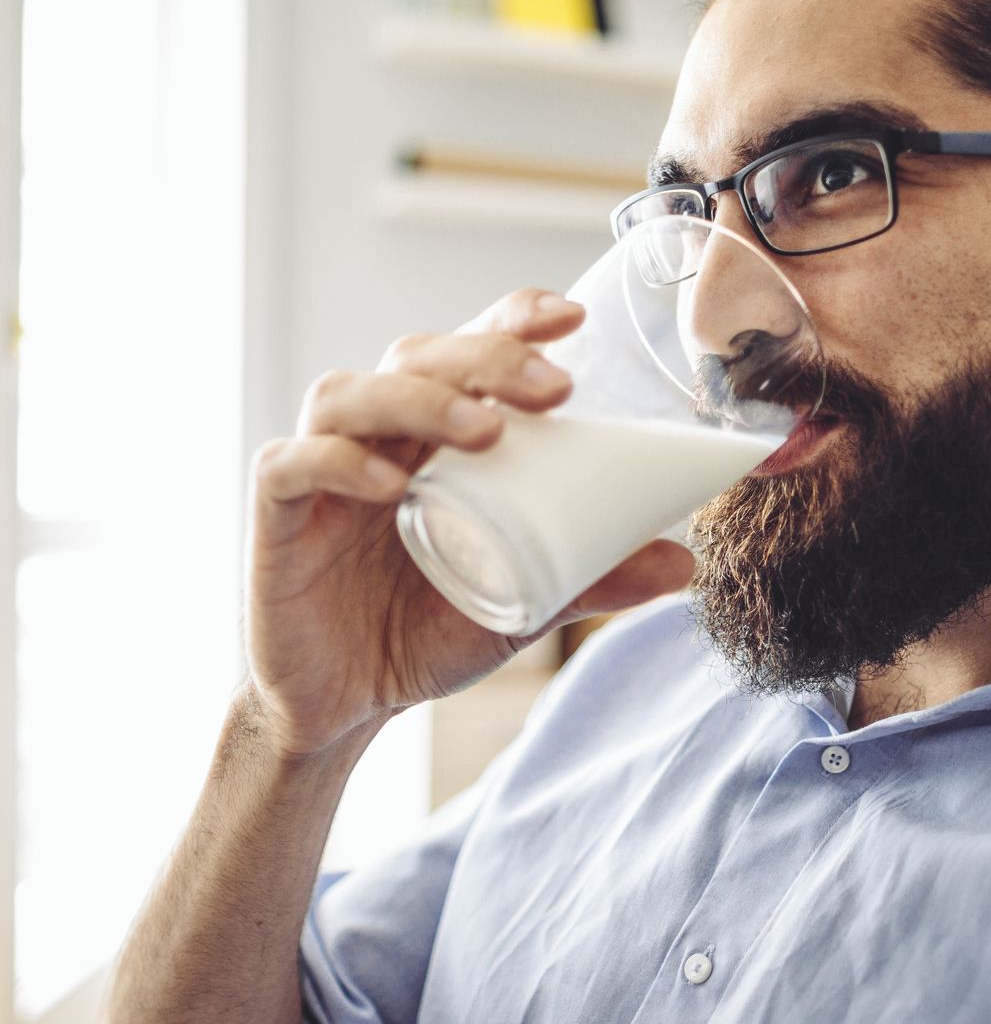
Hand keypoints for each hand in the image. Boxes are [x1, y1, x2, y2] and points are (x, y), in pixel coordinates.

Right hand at [241, 288, 695, 759]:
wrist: (347, 704)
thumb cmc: (427, 629)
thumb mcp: (523, 601)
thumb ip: (591, 577)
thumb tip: (683, 566)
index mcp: (436, 435)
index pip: (469, 349)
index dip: (511, 321)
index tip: (572, 319)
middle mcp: (379, 433)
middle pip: (418, 355)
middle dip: (486, 356)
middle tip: (554, 389)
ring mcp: (322, 467)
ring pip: (349, 392)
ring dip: (421, 398)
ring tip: (487, 431)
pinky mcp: (274, 512)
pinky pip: (292, 463)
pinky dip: (340, 461)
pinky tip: (393, 484)